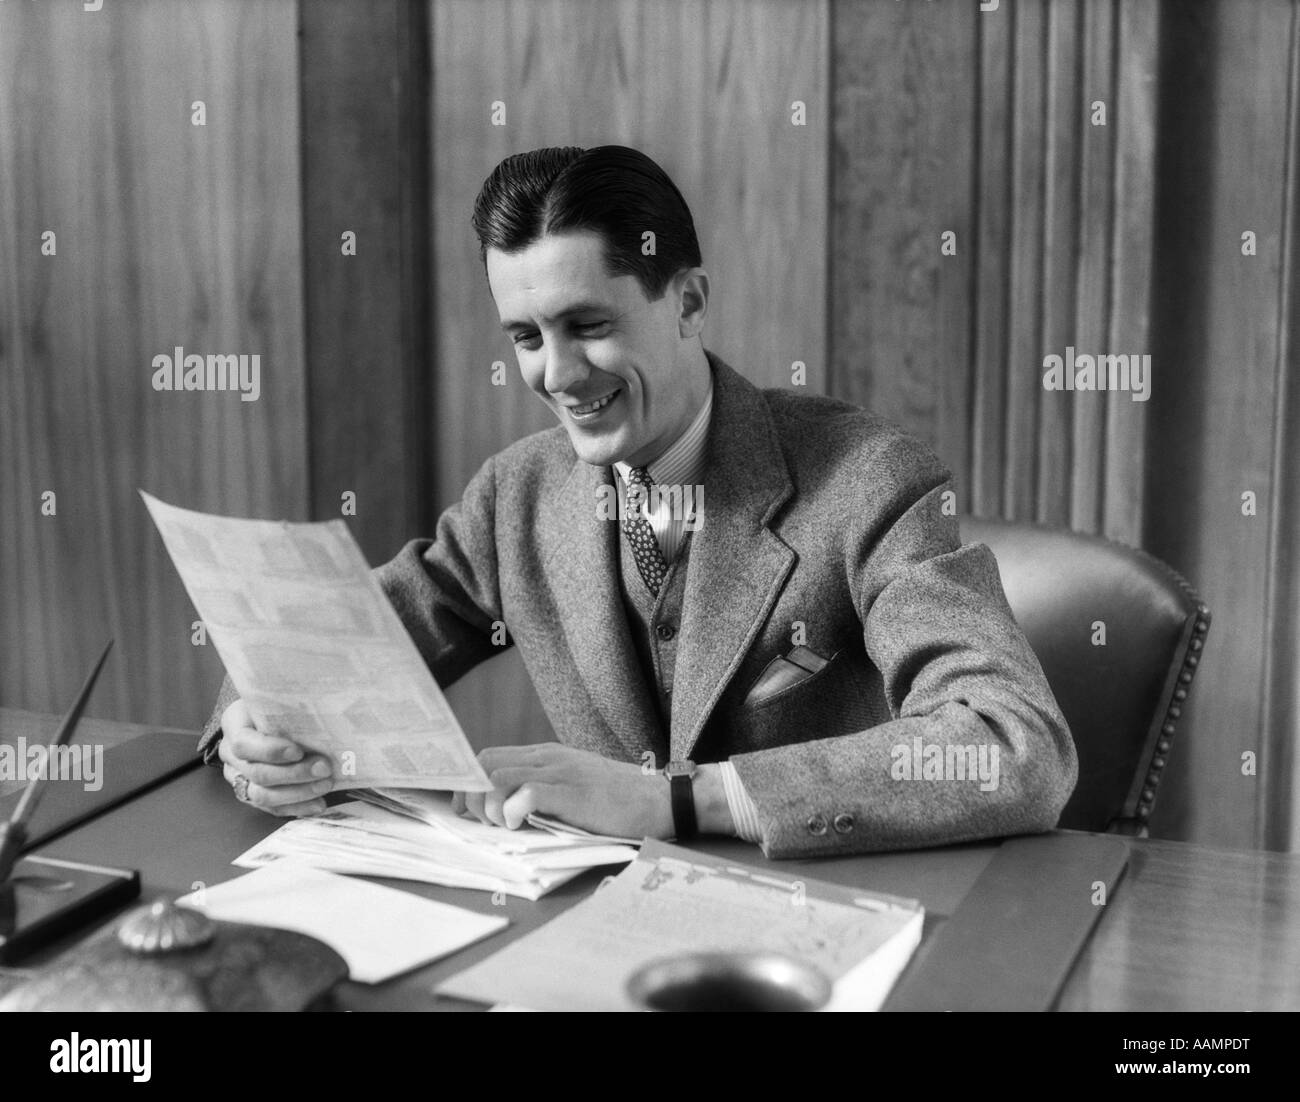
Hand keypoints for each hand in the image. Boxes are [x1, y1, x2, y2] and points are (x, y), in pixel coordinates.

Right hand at [217, 698, 333, 816]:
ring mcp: (239, 777)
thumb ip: (292, 706)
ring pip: (262, 796)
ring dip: (298, 793)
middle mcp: (231, 754)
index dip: (271, 751)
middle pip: (257, 773)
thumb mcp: (278, 698)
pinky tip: (318, 803)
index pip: (243, 743)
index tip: (299, 751)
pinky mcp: (252, 794)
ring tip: (325, 785)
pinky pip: (272, 808)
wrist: (267, 716)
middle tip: (324, 768)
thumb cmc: (278, 705)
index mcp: (234, 724)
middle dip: (294, 774)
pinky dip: (297, 807)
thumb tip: (330, 711)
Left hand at [452, 742, 674, 838]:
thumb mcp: (575, 786)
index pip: (488, 756)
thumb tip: (504, 814)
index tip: (469, 810)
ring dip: (489, 806)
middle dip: (471, 795)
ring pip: (497, 776)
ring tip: (505, 826)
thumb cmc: (620, 802)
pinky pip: (527, 793)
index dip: (469, 783)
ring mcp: (561, 772)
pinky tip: (524, 825)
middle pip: (483, 763)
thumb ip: (544, 791)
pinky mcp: (573, 792)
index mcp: (546, 755)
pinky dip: (513, 811)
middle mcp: (548, 757)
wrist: (663, 799)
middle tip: (484, 823)